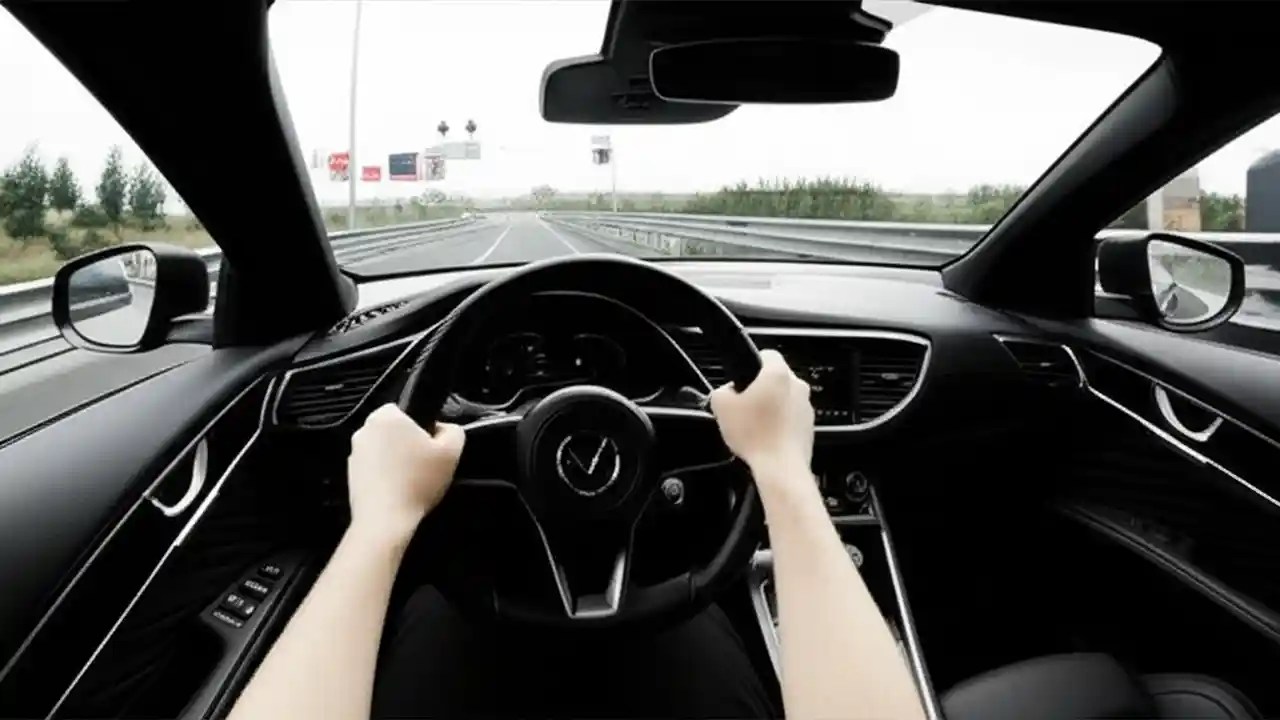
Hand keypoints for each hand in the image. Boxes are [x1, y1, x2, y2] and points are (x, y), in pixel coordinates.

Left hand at [347, 404, 464, 542]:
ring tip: (411, 482)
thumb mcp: (452, 452)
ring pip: (384, 450)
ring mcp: (354, 452)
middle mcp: (365, 429)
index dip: (423, 427)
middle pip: (395, 430)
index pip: (408, 409)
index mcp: (387, 416)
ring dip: (396, 460)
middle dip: (408, 444)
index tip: (431, 448)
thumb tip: (443, 429)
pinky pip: (374, 468)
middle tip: (425, 466)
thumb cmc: (417, 482)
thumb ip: (454, 430)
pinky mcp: (350, 474)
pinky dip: (384, 476)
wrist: (385, 520)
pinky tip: (397, 491)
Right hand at [709, 350, 814, 485]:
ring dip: (772, 407)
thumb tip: (725, 392)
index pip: (767, 353)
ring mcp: (806, 406)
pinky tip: (766, 437)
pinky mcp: (809, 426)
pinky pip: (791, 417)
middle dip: (760, 389)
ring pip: (785, 398)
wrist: (780, 467)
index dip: (751, 363)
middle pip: (776, 378)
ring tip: (754, 425)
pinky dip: (780, 424)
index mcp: (778, 374)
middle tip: (743, 405)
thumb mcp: (721, 407)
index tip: (742, 378)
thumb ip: (720, 391)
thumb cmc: (754, 435)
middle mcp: (797, 386)